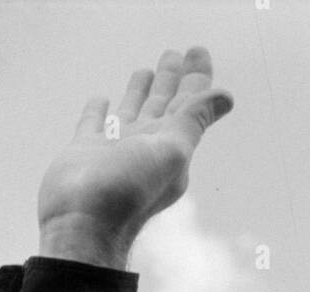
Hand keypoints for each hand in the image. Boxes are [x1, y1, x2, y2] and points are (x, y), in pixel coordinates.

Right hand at [37, 46, 232, 268]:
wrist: (83, 221)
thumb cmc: (129, 190)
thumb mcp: (172, 151)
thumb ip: (194, 120)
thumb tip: (226, 97)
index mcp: (171, 148)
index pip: (188, 104)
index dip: (196, 78)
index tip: (198, 52)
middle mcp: (146, 147)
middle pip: (162, 104)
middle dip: (171, 78)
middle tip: (175, 54)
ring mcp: (115, 149)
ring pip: (131, 110)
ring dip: (140, 91)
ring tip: (145, 70)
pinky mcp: (85, 151)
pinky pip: (95, 122)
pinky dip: (99, 110)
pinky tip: (101, 99)